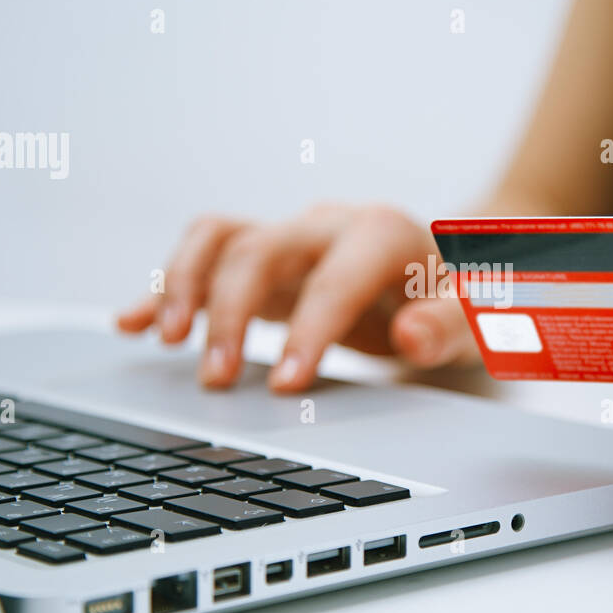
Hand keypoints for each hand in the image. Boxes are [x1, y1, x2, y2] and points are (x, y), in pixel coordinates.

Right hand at [117, 203, 476, 390]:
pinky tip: (130, 322)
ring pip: (220, 238)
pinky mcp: (266, 260)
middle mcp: (329, 226)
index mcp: (386, 234)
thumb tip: (412, 335)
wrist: (450, 273)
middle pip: (261, 248)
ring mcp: (292, 239)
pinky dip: (165, 285)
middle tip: (216, 381)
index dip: (309, 329)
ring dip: (184, 286)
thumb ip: (454, 326)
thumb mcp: (483, 319)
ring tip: (164, 342)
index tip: (288, 386)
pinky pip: (204, 255)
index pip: (337, 277)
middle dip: (232, 313)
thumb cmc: (466, 301)